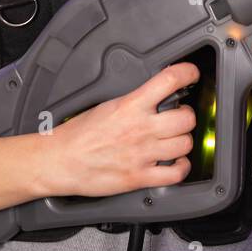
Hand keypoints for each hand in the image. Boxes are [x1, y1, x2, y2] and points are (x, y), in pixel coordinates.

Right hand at [48, 61, 198, 196]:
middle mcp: (140, 129)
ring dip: (183, 141)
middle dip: (187, 115)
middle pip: (186, 118)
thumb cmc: (77, 134)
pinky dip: (181, 168)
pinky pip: (175, 174)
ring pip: (185, 144)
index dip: (187, 73)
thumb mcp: (107, 105)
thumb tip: (154, 94)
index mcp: (130, 106)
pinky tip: (175, 163)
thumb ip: (133, 101)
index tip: (191, 74)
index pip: (169, 80)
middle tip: (179, 116)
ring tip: (174, 140)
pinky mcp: (139, 177)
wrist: (59, 161)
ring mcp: (142, 154)